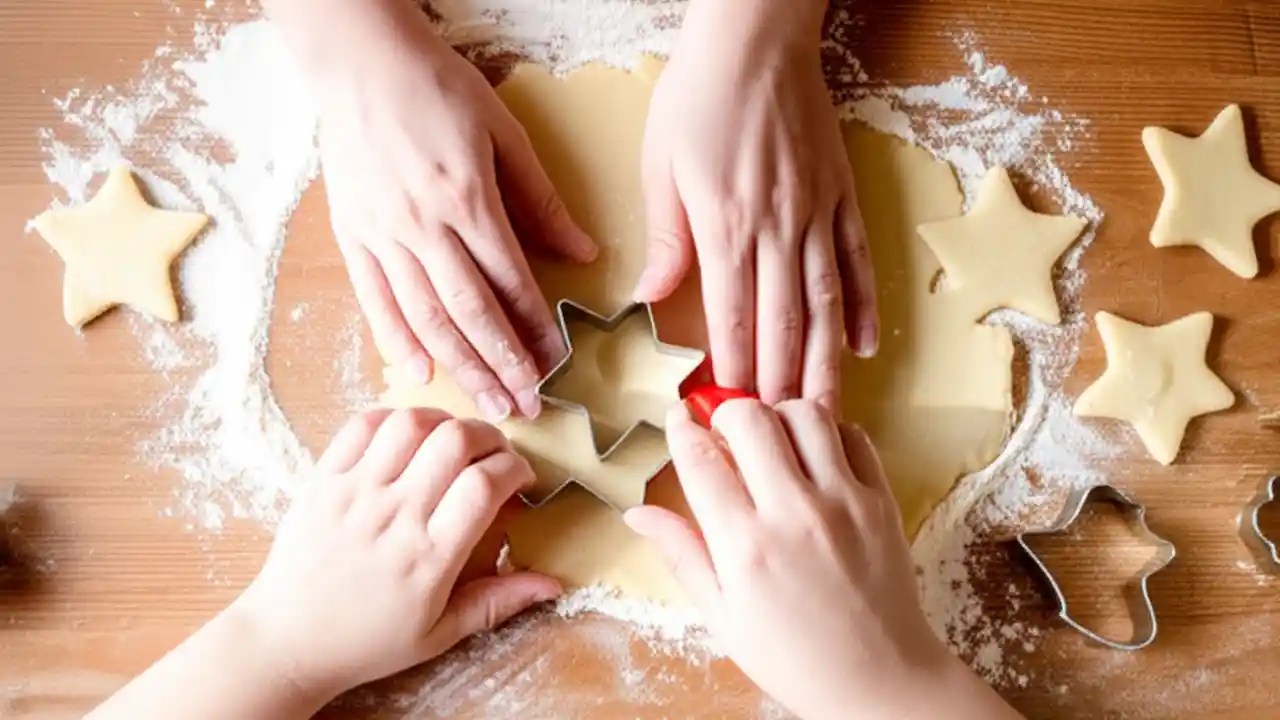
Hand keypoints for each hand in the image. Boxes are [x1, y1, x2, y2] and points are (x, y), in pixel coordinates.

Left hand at [88, 408, 558, 719]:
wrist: (287, 641)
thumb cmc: (366, 641)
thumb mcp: (440, 633)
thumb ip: (497, 602)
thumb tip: (554, 584)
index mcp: (428, 558)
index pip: (484, 485)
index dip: (514, 468)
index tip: (520, 477)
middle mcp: (393, 517)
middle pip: (454, 441)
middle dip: (488, 436)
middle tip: (492, 453)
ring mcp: (354, 494)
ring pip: (410, 422)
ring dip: (442, 421)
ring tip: (450, 440)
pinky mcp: (323, 480)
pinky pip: (361, 425)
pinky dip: (392, 418)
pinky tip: (406, 436)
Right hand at [277, 0, 596, 422]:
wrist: (359, 61)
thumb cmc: (436, 88)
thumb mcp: (503, 133)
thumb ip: (541, 199)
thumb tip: (583, 251)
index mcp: (466, 199)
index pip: (509, 281)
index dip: (535, 330)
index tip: (557, 366)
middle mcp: (422, 226)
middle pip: (469, 313)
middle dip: (503, 367)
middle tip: (528, 408)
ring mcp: (382, 234)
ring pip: (425, 316)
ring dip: (460, 367)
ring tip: (487, 405)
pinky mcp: (351, 235)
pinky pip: (375, 299)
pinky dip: (397, 339)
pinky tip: (420, 372)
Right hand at [626, 400, 1019, 719]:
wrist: (880, 683)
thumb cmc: (795, 659)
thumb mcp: (723, 618)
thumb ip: (682, 556)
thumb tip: (636, 514)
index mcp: (745, 547)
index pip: (700, 459)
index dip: (681, 428)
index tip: (678, 417)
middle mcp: (793, 514)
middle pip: (750, 418)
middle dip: (727, 413)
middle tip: (725, 433)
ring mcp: (843, 502)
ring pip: (804, 413)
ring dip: (780, 416)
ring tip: (773, 442)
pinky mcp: (881, 501)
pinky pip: (855, 435)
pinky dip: (830, 433)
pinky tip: (816, 458)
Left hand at [634, 0, 876, 408]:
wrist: (757, 39)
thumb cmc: (700, 97)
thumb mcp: (662, 165)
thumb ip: (666, 238)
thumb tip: (652, 296)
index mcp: (727, 226)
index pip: (733, 318)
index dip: (733, 371)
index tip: (732, 415)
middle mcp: (777, 229)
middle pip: (784, 325)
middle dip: (781, 386)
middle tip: (783, 435)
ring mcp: (816, 215)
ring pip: (824, 305)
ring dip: (823, 364)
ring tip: (825, 414)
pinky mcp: (842, 197)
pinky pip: (857, 262)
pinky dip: (862, 307)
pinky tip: (861, 348)